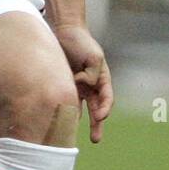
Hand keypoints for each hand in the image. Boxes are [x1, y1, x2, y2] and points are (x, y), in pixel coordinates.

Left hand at [51, 22, 112, 142]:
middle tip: (96, 139)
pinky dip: (66, 111)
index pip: (107, 98)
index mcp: (101, 79)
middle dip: (97, 124)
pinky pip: (66, 101)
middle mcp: (91, 85)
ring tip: (74, 136)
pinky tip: (61, 121)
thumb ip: (91, 73)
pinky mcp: (64, 84)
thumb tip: (83, 85)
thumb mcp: (93, 56)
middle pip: (96, 109)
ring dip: (79, 122)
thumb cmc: (81, 42)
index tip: (100, 116)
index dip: (105, 109)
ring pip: (81, 108)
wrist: (63, 30)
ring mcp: (78, 86)